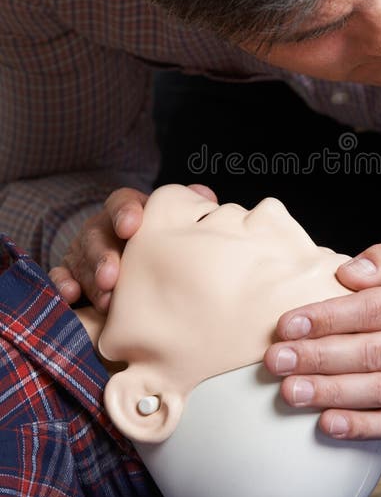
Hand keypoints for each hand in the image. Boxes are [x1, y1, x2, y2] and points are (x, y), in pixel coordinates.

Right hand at [49, 183, 216, 310]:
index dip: (125, 212)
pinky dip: (62, 285)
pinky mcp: (71, 272)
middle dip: (103, 256)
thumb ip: (188, 211)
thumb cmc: (165, 247)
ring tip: (106, 301)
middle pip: (96, 233)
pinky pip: (60, 275)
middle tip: (113, 277)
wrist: (145, 271)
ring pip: (80, 259)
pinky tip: (71, 295)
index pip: (121, 201)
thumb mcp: (176, 227)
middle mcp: (103, 227)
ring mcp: (84, 250)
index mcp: (130, 211)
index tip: (131, 226)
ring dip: (91, 280)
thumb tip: (204, 195)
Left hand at [263, 243, 380, 440]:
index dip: (327, 318)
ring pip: (378, 391)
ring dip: (330, 393)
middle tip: (276, 360)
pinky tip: (326, 424)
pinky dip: (360, 427)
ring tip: (289, 392)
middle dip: (317, 358)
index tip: (287, 324)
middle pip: (369, 353)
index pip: (371, 310)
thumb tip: (347, 271)